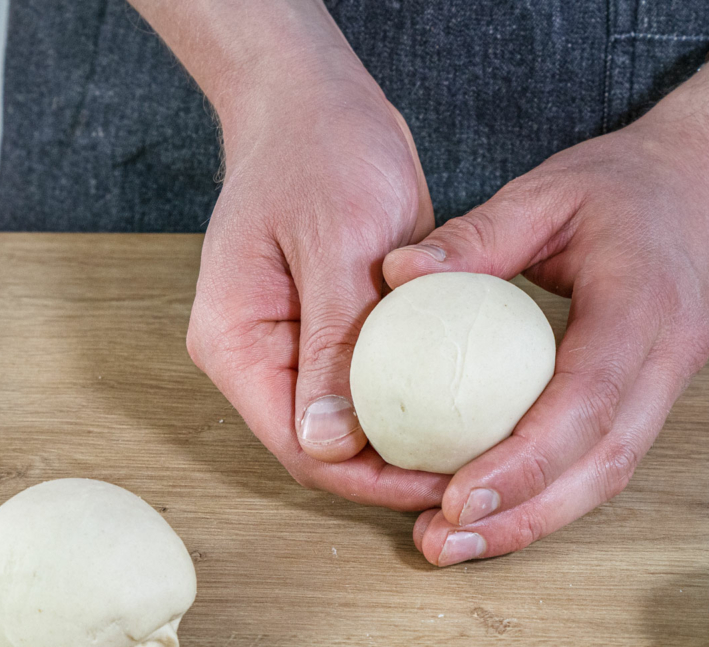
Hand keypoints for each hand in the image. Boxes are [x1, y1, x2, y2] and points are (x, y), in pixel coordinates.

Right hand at [184, 7, 447, 508]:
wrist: (317, 101)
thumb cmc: (321, 152)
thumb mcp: (337, 242)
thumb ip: (331, 343)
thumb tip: (329, 444)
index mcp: (235, 342)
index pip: (300, 447)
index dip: (370, 480)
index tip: (442, 482)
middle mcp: (255, 356)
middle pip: (321, 449)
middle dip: (392, 472)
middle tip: (469, 475)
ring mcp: (290, 346)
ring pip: (346, 427)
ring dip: (403, 443)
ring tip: (473, 451)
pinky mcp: (326, 331)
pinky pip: (366, 387)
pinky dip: (409, 402)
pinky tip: (459, 407)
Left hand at [383, 59, 708, 564]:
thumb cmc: (638, 182)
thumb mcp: (553, 189)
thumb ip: (479, 234)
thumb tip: (396, 274)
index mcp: (642, 306)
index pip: (587, 401)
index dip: (524, 462)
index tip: (457, 499)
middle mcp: (667, 360)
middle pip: (604, 465)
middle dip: (524, 518)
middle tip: (443, 543)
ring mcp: (671, 384)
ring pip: (610, 476)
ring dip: (537, 521)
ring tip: (458, 545)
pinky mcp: (658, 395)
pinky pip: (610, 459)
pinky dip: (555, 495)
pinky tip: (501, 508)